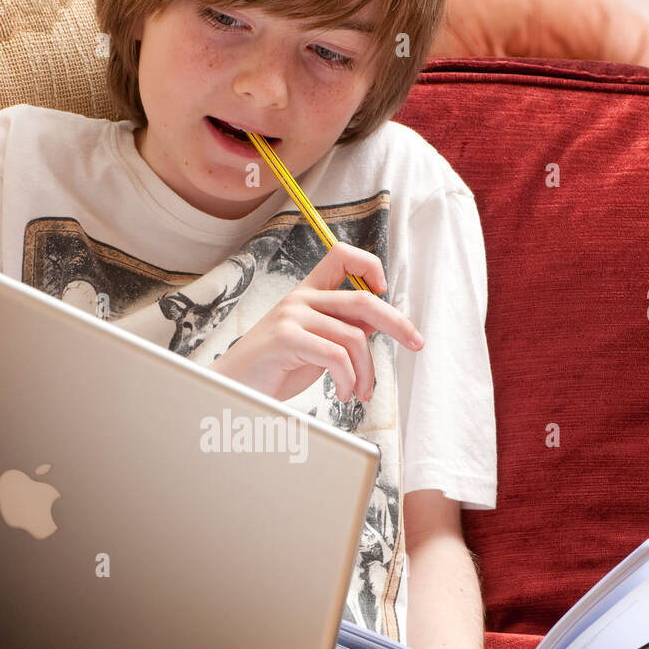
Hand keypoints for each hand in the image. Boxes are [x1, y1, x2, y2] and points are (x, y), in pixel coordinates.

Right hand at [210, 241, 423, 402]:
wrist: (232, 389)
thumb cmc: (273, 370)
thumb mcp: (314, 346)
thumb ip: (341, 330)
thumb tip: (380, 324)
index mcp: (307, 294)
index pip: (341, 255)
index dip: (370, 265)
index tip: (385, 290)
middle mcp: (300, 299)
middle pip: (363, 299)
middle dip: (397, 323)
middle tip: (416, 343)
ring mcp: (291, 317)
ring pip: (354, 336)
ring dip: (367, 371)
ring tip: (361, 392)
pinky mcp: (286, 339)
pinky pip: (336, 355)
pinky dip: (349, 379)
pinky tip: (345, 393)